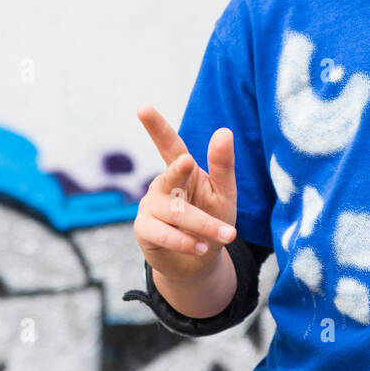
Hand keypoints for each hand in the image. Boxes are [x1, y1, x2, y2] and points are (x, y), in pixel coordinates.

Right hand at [133, 104, 237, 284]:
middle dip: (179, 170)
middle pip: (173, 175)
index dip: (156, 127)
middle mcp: (162, 184)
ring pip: (176, 212)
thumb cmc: (212, 220)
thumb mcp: (224, 194)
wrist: (199, 262)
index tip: (143, 108)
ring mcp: (150, 206)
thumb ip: (223, 165)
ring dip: (204, 224)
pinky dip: (186, 241)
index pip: (168, 144)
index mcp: (181, 170)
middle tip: (189, 162)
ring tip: (226, 235)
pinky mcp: (144, 230)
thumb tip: (224, 131)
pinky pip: (164, 234)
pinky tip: (202, 247)